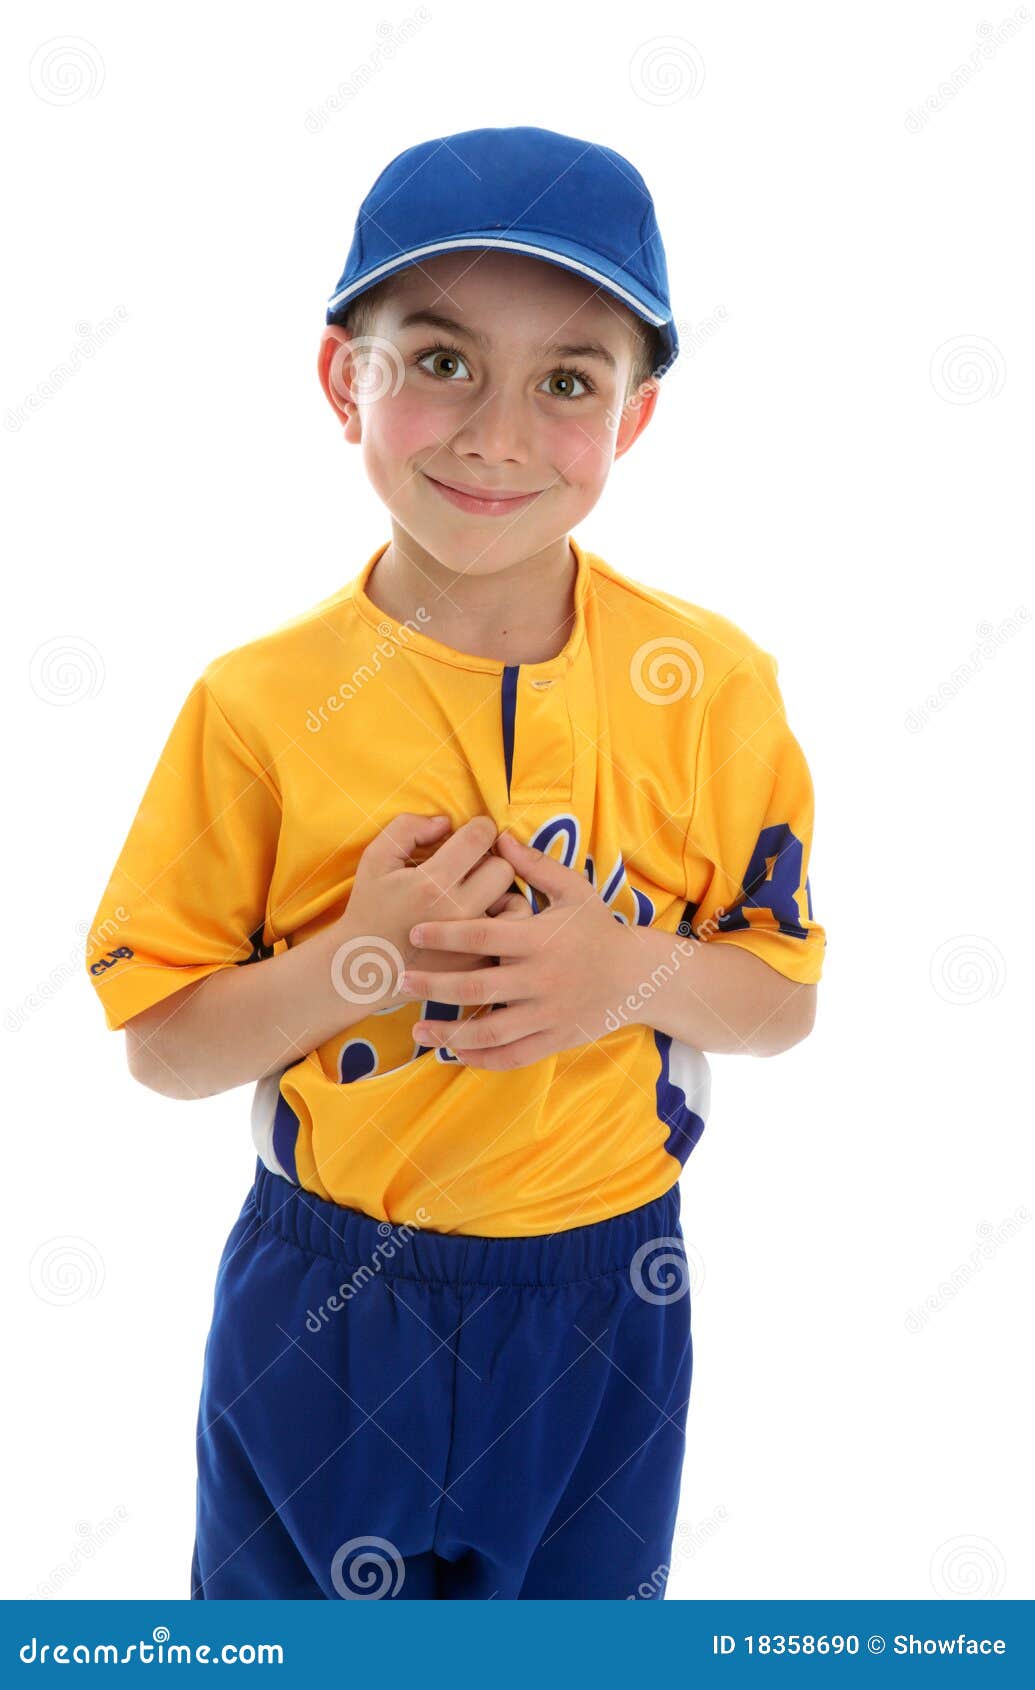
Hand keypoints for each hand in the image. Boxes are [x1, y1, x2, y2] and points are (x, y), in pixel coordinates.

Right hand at [336, 813, 529, 1009]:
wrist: (363, 970)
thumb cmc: (369, 909)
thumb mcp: (376, 859)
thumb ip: (408, 828)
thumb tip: (446, 822)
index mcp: (432, 883)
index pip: (480, 837)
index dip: (481, 827)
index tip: (474, 832)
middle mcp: (458, 912)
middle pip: (503, 869)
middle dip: (490, 861)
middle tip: (472, 868)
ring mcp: (472, 943)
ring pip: (515, 904)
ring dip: (500, 894)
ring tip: (479, 895)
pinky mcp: (479, 965)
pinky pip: (510, 938)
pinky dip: (503, 927)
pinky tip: (482, 922)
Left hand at [396, 830, 640, 1067]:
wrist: (637, 976)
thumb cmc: (598, 928)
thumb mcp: (573, 890)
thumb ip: (534, 866)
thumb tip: (499, 837)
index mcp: (539, 939)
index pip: (482, 936)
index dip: (444, 934)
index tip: (414, 932)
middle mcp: (540, 978)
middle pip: (476, 986)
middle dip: (433, 985)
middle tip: (401, 980)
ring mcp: (547, 1013)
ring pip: (490, 1031)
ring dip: (449, 1032)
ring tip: (418, 1029)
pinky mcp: (554, 1039)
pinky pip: (513, 1055)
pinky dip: (482, 1058)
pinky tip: (456, 1052)